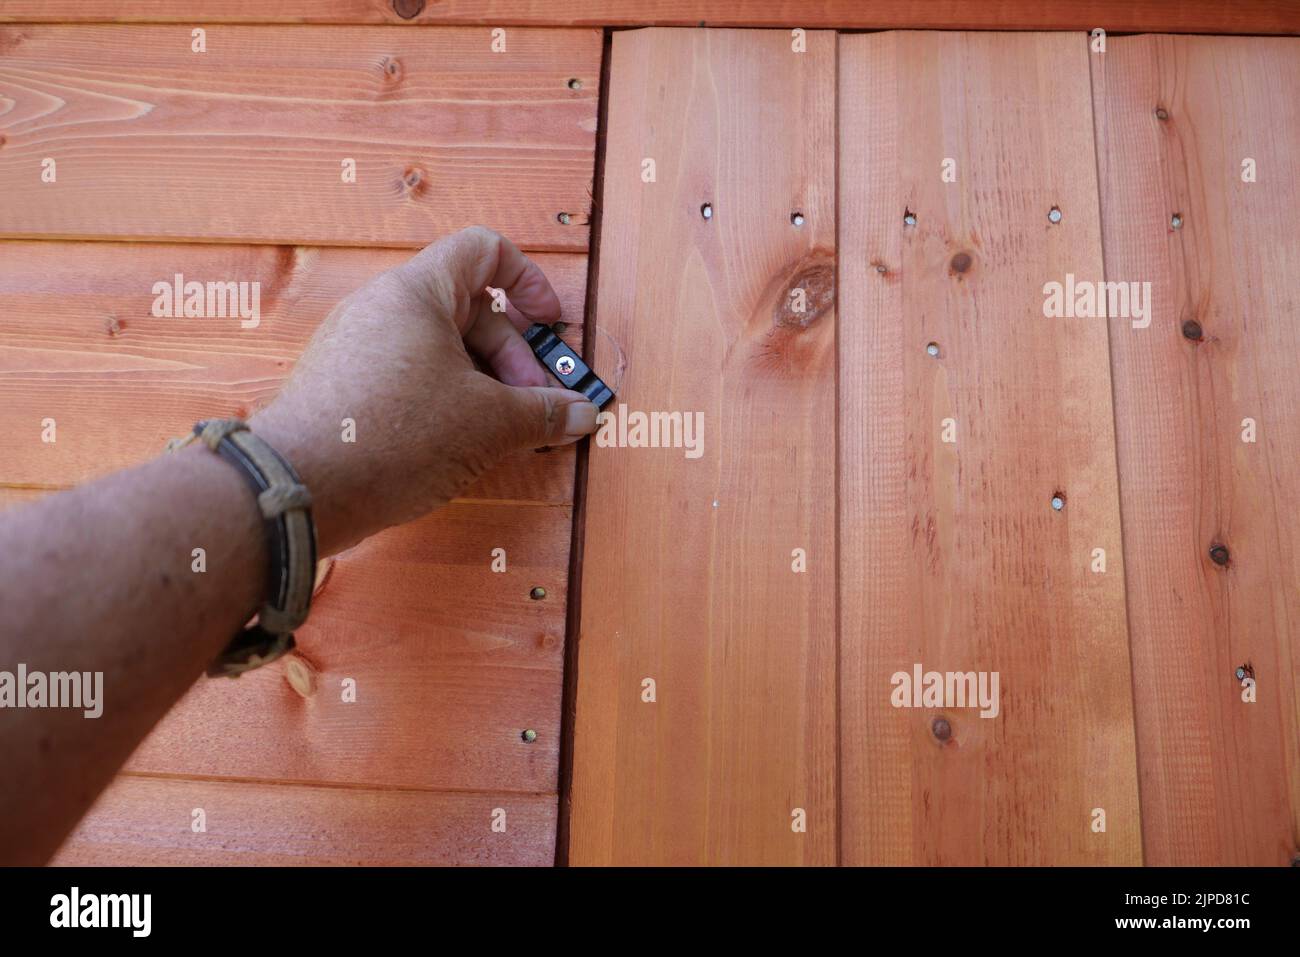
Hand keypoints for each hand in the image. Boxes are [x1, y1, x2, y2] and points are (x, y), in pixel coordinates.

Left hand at [250, 226, 597, 554]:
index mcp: (416, 292)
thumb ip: (541, 413)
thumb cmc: (386, 437)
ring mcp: (356, 349)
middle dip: (513, 358)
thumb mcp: (487, 424)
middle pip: (469, 310)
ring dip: (482, 386)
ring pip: (439, 351)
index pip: (484, 251)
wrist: (300, 489)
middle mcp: (381, 310)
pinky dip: (445, 403)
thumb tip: (576, 413)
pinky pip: (409, 379)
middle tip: (536, 405)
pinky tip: (461, 447)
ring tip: (502, 433)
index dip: (529, 281)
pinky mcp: (343, 389)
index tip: (549, 323)